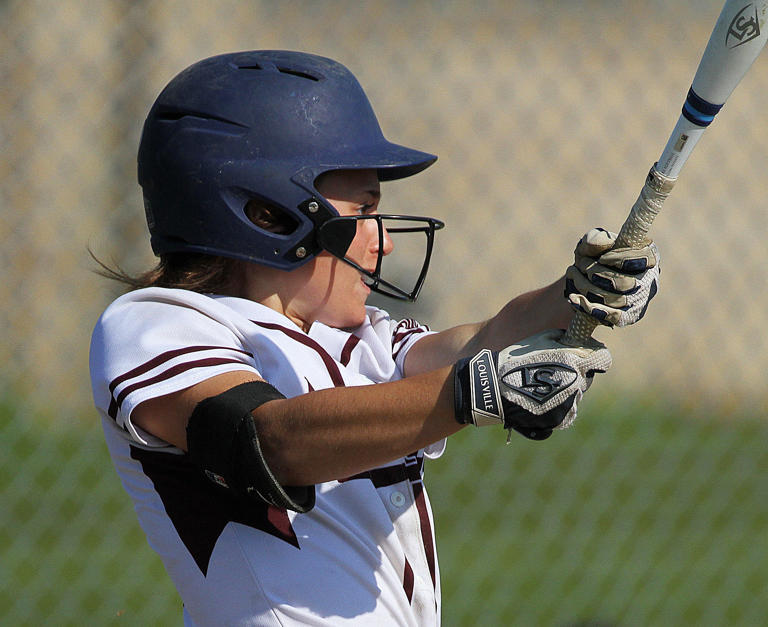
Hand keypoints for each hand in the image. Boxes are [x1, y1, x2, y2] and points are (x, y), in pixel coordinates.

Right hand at [453, 329, 610, 440]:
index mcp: (575, 360)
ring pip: (577, 393)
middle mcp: (577, 383)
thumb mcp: (541, 339)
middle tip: (552, 370)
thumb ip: (565, 338)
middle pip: (588, 376)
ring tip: (540, 386)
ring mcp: (570, 403)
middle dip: (576, 372)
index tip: (584, 354)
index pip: (602, 358)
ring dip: (566, 389)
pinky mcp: (562, 419)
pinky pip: (568, 409)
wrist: (494, 389)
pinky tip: (540, 399)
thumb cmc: (516, 360)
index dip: (594, 355)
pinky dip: (559, 405)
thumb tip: (580, 339)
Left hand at [564, 227, 659, 326]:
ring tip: (572, 274)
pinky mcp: (625, 317)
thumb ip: (595, 239)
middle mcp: (647, 281)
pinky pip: (611, 316)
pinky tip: (574, 298)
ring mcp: (638, 302)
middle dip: (596, 272)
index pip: (645, 259)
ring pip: (614, 300)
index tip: (601, 258)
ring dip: (586, 286)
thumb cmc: (591, 258)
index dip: (622, 259)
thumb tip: (598, 245)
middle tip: (580, 264)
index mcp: (647, 257)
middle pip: (625, 283)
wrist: (581, 281)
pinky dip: (589, 307)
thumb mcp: (591, 244)